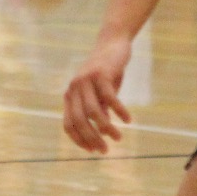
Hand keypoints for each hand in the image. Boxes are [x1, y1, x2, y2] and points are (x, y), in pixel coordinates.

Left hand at [63, 33, 134, 153]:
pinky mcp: (100, 74)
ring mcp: (85, 80)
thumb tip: (103, 133)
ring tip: (119, 138)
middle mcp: (74, 88)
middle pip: (79, 120)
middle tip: (106, 150)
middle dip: (92, 138)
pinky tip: (128, 120)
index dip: (79, 139)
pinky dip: (119, 111)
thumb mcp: (100, 95)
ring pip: (93, 112)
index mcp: (70, 95)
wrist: (112, 44)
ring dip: (106, 128)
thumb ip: (99, 111)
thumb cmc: (106, 73)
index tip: (92, 151)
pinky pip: (110, 98)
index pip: (68, 124)